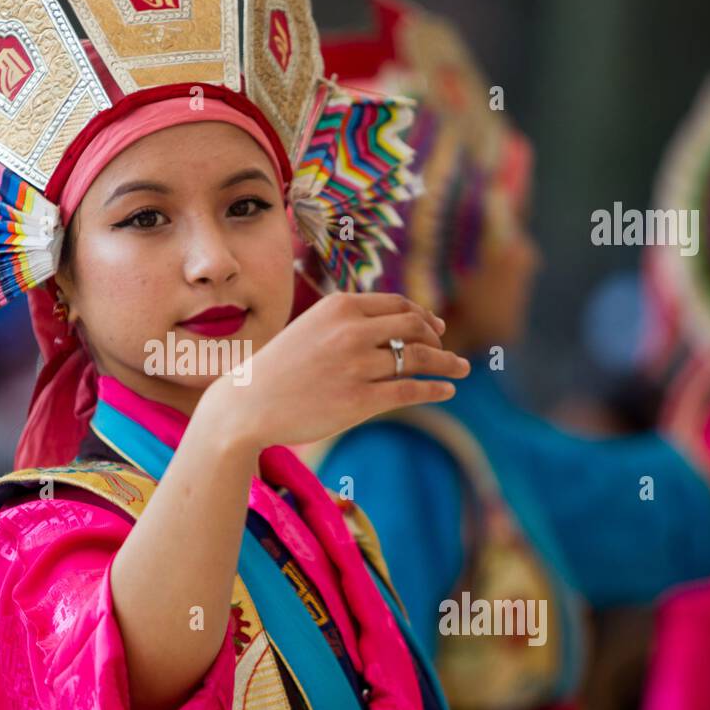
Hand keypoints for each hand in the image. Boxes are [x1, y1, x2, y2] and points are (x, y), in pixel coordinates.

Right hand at [199, 291, 469, 450]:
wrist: (247, 404)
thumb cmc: (276, 370)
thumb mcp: (310, 329)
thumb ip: (345, 323)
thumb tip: (388, 328)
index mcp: (339, 307)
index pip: (396, 305)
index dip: (422, 315)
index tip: (435, 327)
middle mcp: (351, 331)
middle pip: (414, 327)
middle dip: (437, 338)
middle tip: (448, 350)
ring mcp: (358, 365)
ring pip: (418, 358)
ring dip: (448, 363)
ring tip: (462, 369)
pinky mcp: (360, 399)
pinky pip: (411, 389)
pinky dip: (435, 388)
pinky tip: (447, 390)